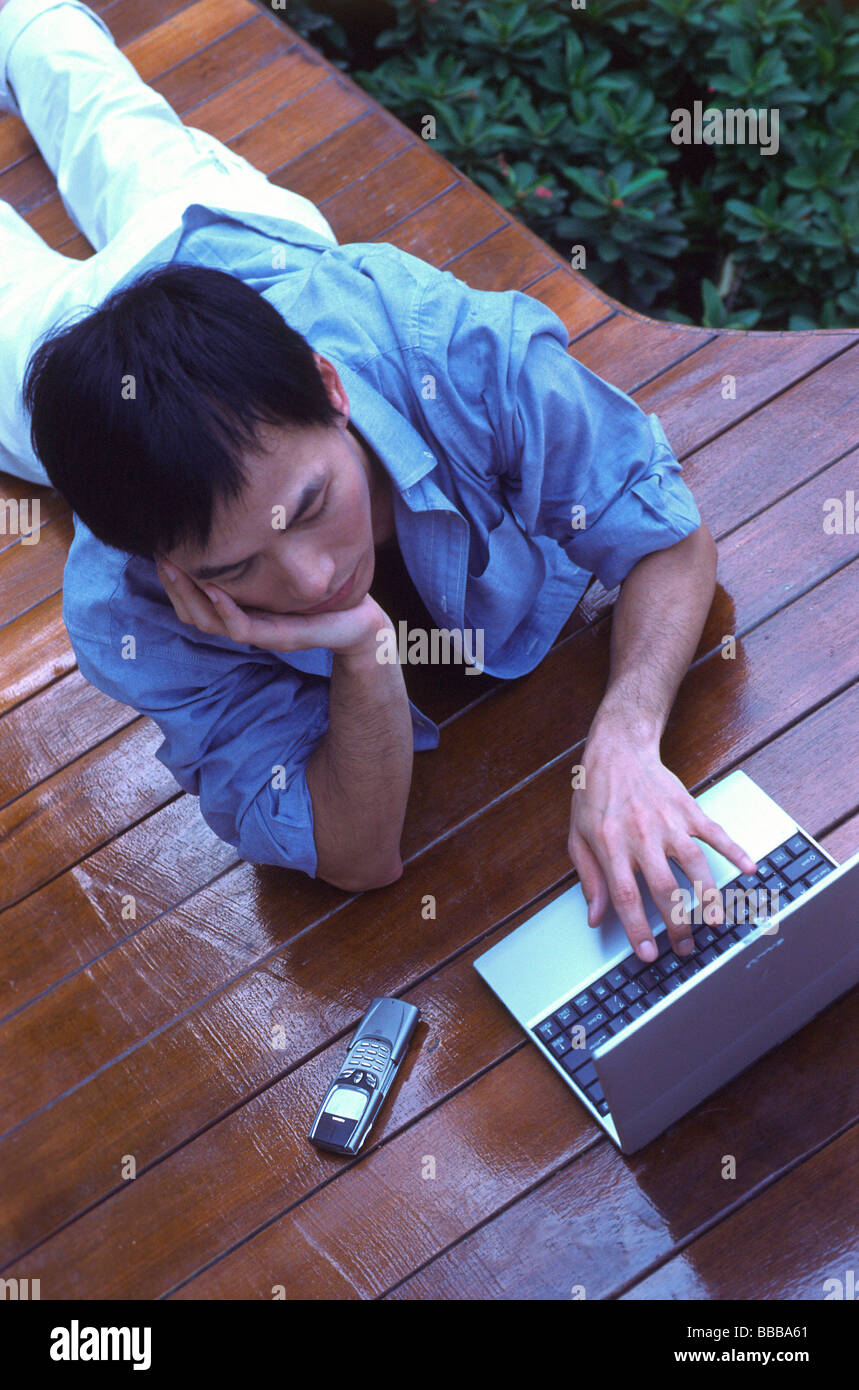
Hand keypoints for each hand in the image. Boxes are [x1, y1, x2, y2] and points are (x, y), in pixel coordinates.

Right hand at [155, 560, 390, 657]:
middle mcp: (246, 624)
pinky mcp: (285, 637)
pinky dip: (227, 611)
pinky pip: (246, 628)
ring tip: (177, 569)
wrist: (363, 618)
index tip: (158, 548)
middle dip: (174, 585)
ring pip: (212, 623)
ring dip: (191, 597)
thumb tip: (228, 509)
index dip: (172, 578)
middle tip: (160, 555)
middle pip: (193, 613)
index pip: (192, 599)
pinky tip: (216, 588)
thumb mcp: (284, 558)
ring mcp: (263, 633)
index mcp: (240, 607)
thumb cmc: (324, 587)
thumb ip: (257, 545)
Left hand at [567, 726, 756, 960]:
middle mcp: (641, 836)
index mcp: (611, 845)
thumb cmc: (594, 796)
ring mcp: (668, 822)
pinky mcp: (688, 809)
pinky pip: (715, 832)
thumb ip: (589, 878)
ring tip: (717, 921)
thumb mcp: (577, 837)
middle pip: (664, 888)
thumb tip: (595, 917)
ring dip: (708, 895)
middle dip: (677, 923)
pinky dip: (734, 850)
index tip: (648, 953)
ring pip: (694, 864)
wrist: (618, 751)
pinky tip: (749, 868)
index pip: (625, 895)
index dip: (638, 928)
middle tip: (685, 947)